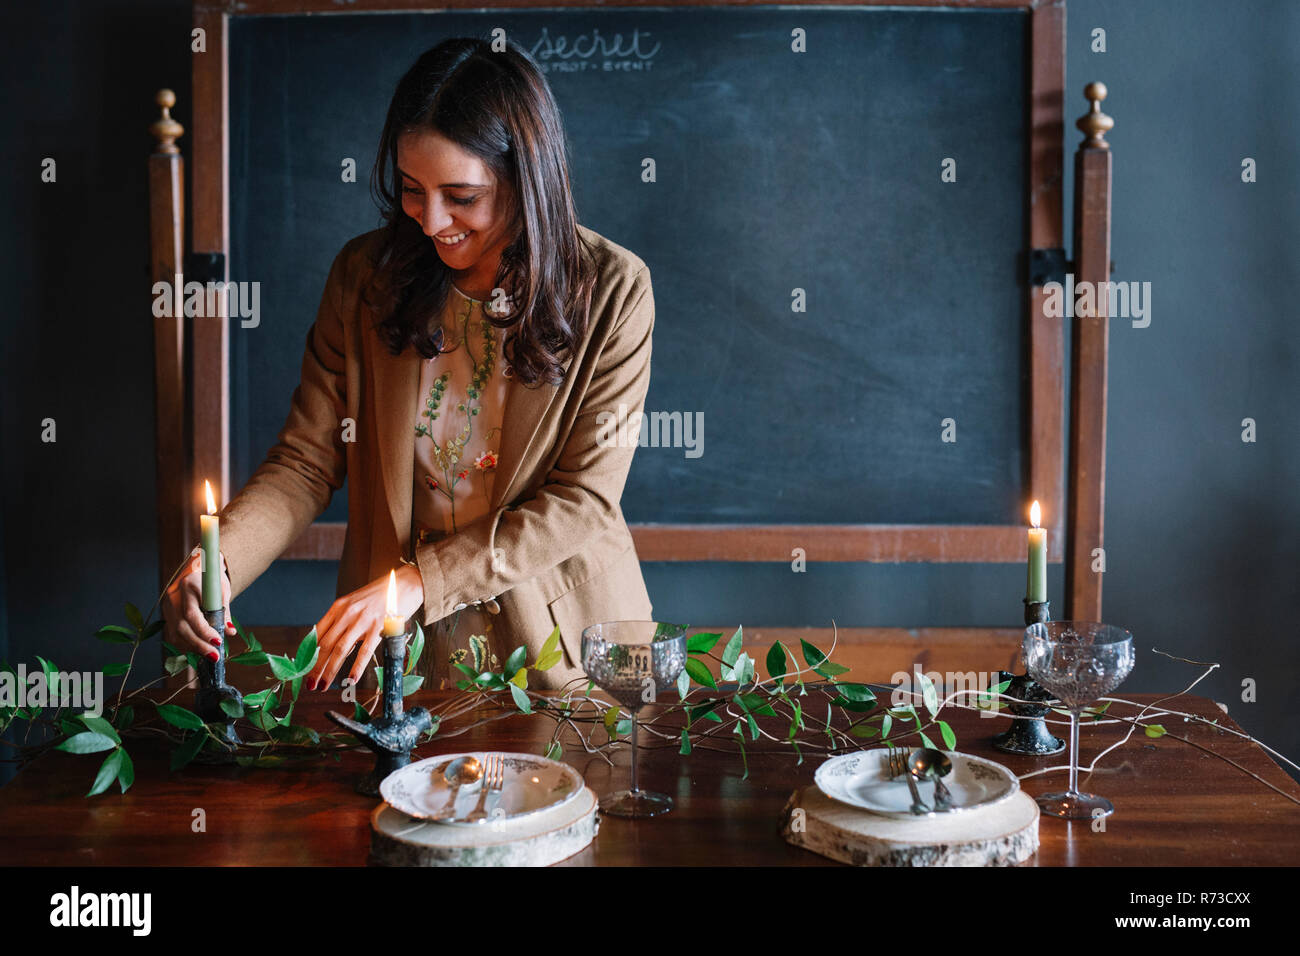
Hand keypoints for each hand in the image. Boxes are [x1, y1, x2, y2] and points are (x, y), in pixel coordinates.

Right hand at [162, 548, 233, 661]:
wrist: (199, 566)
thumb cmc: (212, 577)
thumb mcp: (222, 590)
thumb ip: (225, 611)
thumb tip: (230, 632)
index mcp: (187, 586)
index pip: (192, 614)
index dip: (204, 631)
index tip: (218, 641)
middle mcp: (173, 596)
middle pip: (181, 627)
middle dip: (199, 644)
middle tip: (214, 655)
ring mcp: (167, 605)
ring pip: (175, 632)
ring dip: (193, 646)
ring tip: (209, 654)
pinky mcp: (167, 613)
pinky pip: (173, 633)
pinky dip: (186, 643)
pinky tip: (199, 648)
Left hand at [305, 565, 423, 691]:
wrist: (405, 583)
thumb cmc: (381, 595)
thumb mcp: (356, 604)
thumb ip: (344, 623)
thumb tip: (334, 647)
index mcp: (338, 607)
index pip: (317, 634)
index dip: (309, 654)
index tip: (304, 669)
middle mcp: (347, 613)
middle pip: (325, 645)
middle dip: (315, 667)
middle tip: (309, 684)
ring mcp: (362, 620)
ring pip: (340, 650)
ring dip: (329, 670)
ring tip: (323, 686)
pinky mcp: (378, 627)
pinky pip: (364, 651)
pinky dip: (356, 667)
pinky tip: (350, 680)